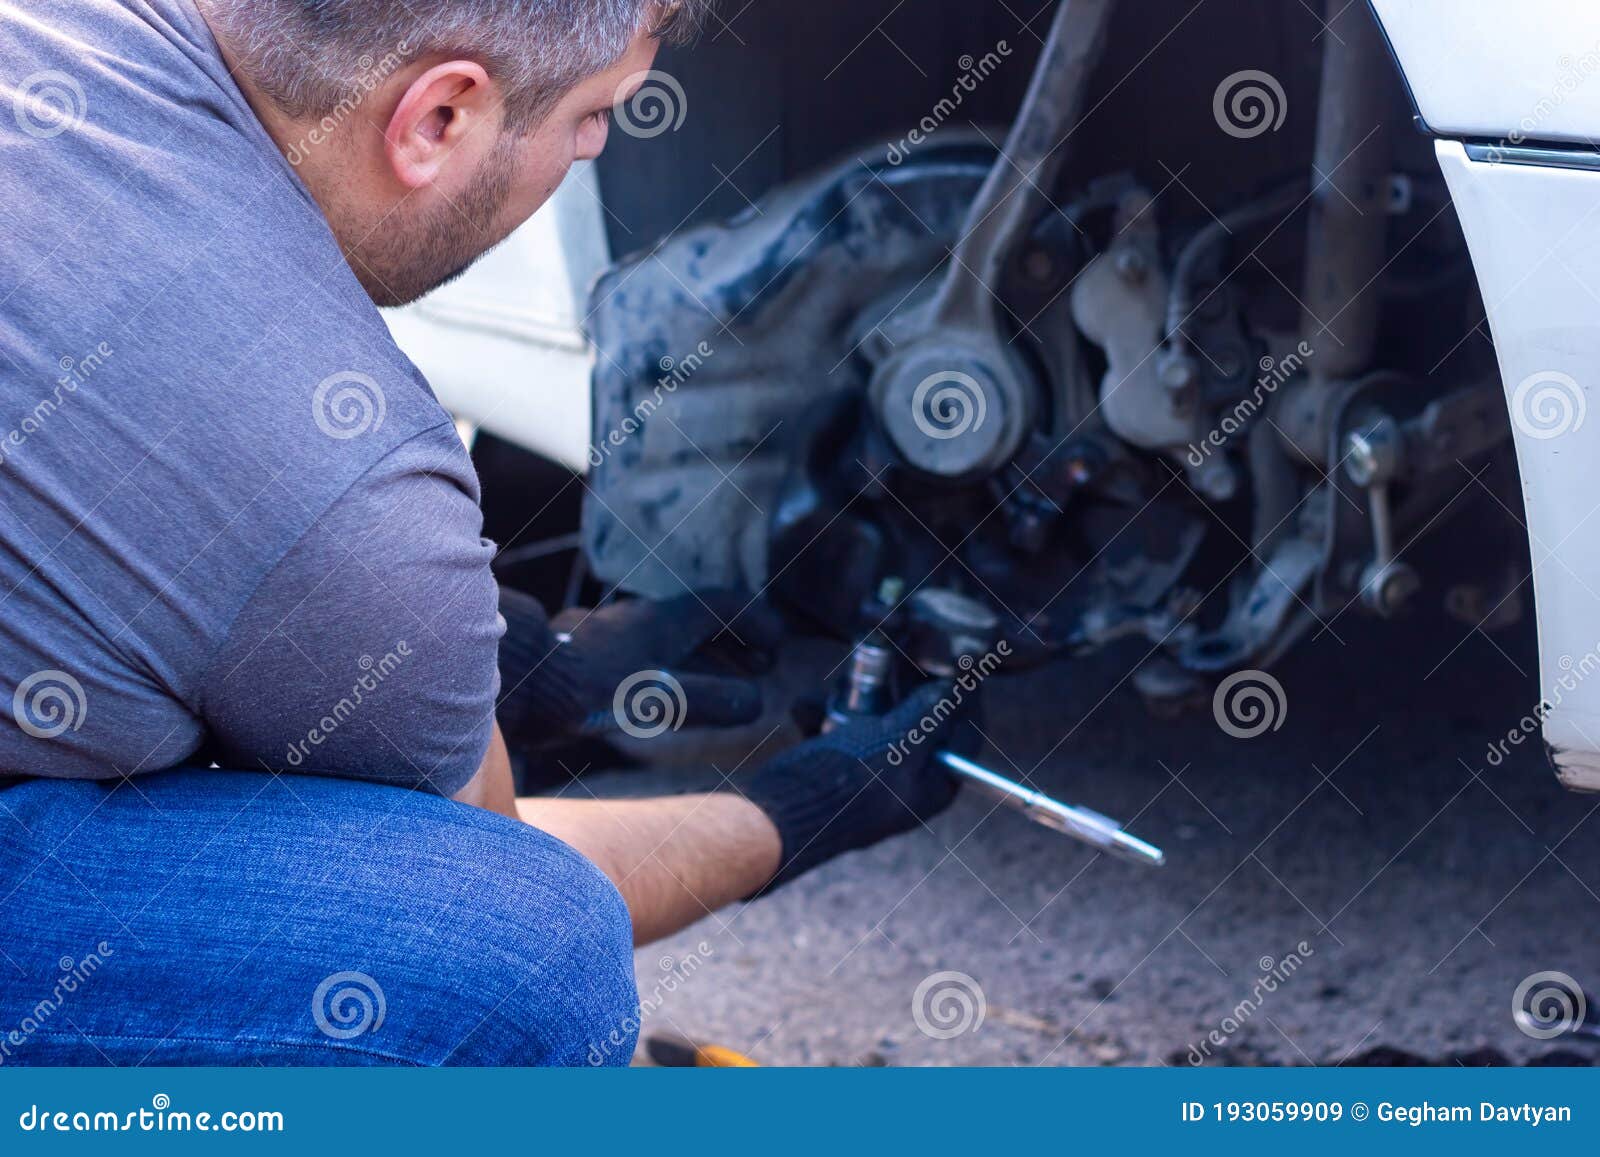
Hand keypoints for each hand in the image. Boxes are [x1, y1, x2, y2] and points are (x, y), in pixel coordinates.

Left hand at [497, 586, 782, 748]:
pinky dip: (672, 669)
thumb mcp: (656, 697)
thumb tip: (756, 703)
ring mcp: (612, 637)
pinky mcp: (589, 658)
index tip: (778, 648)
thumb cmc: (583, 690)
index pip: (724, 605)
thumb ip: (709, 700)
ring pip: (671, 639)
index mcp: (662, 622)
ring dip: (704, 657)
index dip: (757, 623)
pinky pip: (645, 655)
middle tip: (761, 667)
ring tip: (724, 685)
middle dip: (737, 642)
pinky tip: (665, 694)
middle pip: (700, 620)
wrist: (512, 682)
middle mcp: (639, 621)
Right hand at [736, 682, 975, 891]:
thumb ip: (931, 711)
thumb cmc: (849, 782)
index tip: (954, 664)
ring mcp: (871, 779)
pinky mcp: (838, 773)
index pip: (962, 734)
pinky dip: (824, 718)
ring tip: (834, 687)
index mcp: (933, 787)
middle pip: (918, 723)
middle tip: (893, 660)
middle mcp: (907, 785)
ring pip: (875, 722)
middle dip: (899, 689)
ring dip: (854, 698)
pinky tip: (806, 708)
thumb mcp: (900, 739)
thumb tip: (954, 687)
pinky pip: (841, 735)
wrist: (781, 816)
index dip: (962, 697)